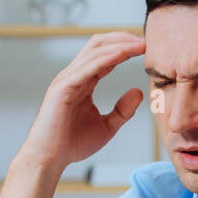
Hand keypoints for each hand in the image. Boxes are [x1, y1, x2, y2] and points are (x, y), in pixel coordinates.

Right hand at [0, 32, 143, 197]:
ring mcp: (67, 79)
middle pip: (99, 44)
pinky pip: (87, 67)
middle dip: (123, 38)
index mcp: (84, 82)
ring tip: (140, 44)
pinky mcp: (62, 88)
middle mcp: (74, 75)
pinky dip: (106, 58)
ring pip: (94, 51)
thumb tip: (138, 92)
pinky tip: (123, 54)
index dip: (126, 48)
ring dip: (119, 44)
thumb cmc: (72, 143)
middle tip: (146, 39)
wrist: (50, 159)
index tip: (147, 47)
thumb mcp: (107, 126)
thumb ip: (123, 110)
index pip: (105, 55)